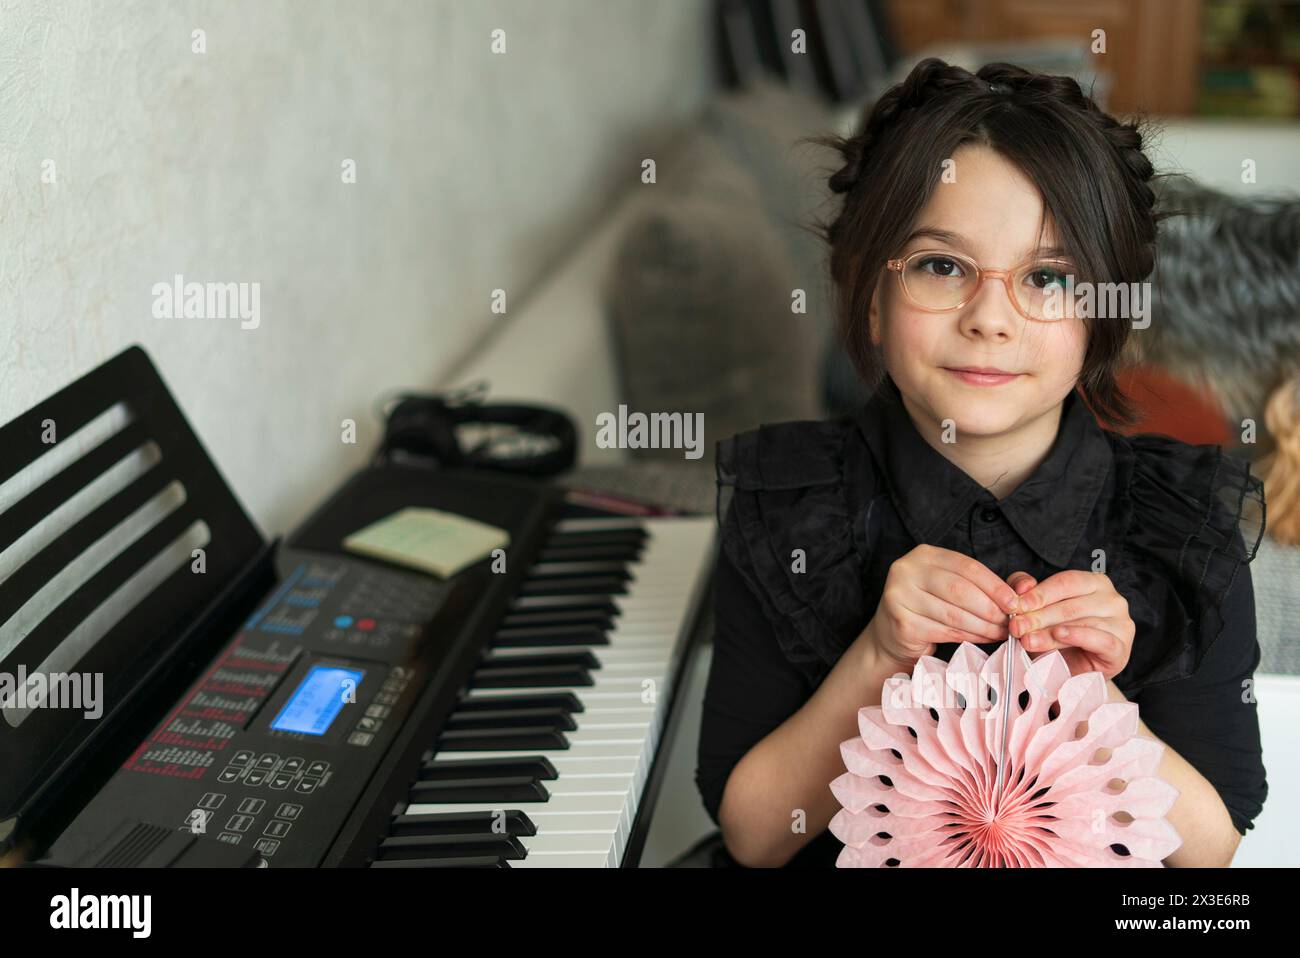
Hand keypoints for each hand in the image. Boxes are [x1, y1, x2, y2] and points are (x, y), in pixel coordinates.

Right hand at [862, 544, 1021, 668]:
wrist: (893, 635)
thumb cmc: (931, 607)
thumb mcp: (957, 588)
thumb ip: (990, 584)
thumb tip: (1026, 585)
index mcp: (923, 555)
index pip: (966, 566)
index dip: (994, 585)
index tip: (1016, 602)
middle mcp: (906, 571)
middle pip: (960, 589)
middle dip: (990, 608)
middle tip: (1011, 622)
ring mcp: (899, 596)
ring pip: (954, 613)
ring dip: (983, 626)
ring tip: (1001, 633)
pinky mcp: (901, 622)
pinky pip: (944, 631)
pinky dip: (969, 637)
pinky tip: (982, 639)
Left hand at [1004, 569, 1134, 678]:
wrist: (1071, 674)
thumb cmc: (1056, 637)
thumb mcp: (1038, 610)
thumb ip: (1027, 592)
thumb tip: (1024, 586)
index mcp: (1095, 583)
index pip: (1066, 582)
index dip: (1039, 593)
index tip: (1016, 605)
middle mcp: (1113, 600)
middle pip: (1071, 604)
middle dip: (1039, 616)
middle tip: (1016, 626)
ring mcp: (1121, 624)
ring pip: (1082, 622)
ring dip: (1049, 631)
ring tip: (1027, 639)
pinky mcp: (1121, 649)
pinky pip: (1101, 639)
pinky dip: (1078, 636)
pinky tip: (1059, 635)